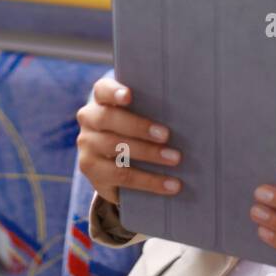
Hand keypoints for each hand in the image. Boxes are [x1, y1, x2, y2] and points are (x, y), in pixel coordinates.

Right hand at [76, 75, 182, 205]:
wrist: (116, 160)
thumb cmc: (137, 127)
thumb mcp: (140, 113)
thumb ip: (152, 107)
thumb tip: (188, 109)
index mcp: (100, 100)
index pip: (103, 90)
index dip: (114, 92)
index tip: (129, 96)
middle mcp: (89, 120)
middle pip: (108, 119)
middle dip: (139, 127)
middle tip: (166, 135)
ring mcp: (87, 146)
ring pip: (115, 149)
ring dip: (149, 154)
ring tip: (175, 159)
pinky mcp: (92, 172)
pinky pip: (121, 177)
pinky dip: (150, 181)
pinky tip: (170, 185)